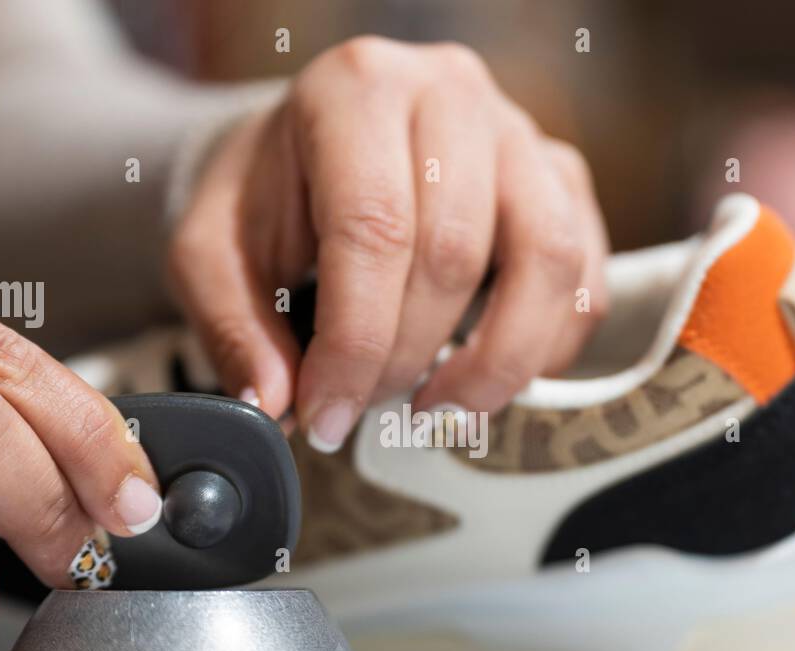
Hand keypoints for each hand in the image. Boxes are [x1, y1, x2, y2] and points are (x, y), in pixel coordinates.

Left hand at [170, 37, 609, 450]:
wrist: (313, 149)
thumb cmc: (265, 201)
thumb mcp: (210, 255)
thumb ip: (232, 328)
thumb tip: (278, 407)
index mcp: (357, 90)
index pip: (374, 231)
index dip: (356, 345)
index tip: (327, 416)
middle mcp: (450, 93)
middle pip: (455, 253)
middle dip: (408, 359)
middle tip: (365, 409)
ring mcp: (520, 133)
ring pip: (546, 262)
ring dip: (497, 362)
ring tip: (438, 409)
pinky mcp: (562, 178)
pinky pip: (584, 274)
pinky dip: (548, 345)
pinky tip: (487, 375)